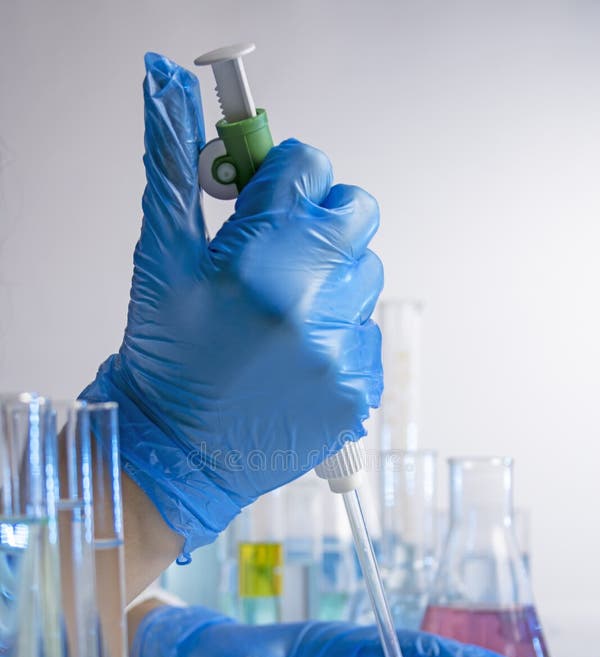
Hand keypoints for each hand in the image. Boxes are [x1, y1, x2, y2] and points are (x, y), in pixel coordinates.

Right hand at [80, 54, 382, 557]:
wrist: (177, 455)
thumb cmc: (165, 360)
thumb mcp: (160, 260)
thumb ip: (174, 170)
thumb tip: (168, 88)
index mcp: (262, 260)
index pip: (308, 167)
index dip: (283, 176)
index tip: (264, 197)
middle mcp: (313, 303)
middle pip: (357, 214)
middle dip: (322, 220)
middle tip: (281, 252)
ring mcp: (343, 350)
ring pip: (366, 275)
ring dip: (332, 281)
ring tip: (284, 316)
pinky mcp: (359, 389)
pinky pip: (369, 332)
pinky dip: (340, 335)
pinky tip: (298, 358)